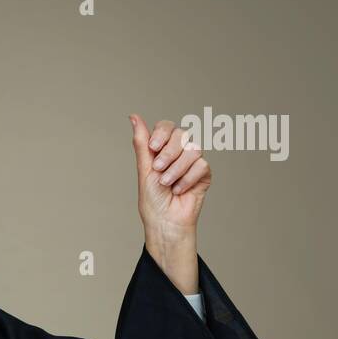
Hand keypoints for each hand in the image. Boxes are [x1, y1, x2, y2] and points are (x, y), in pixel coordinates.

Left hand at [130, 114, 209, 293]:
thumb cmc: (152, 199)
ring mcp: (192, 162)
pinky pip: (202, 165)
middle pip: (182, 134)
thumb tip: (133, 116)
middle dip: (168, 152)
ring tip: (167, 184)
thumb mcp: (144, 169)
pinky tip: (179, 190)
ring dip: (177, 169)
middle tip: (159, 170)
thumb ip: (142, 143)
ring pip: (193, 150)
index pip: (167, 126)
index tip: (152, 147)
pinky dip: (188, 179)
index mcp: (162, 149)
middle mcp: (178, 153)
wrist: (165, 222)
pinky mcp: (204, 174)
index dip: (161, 133)